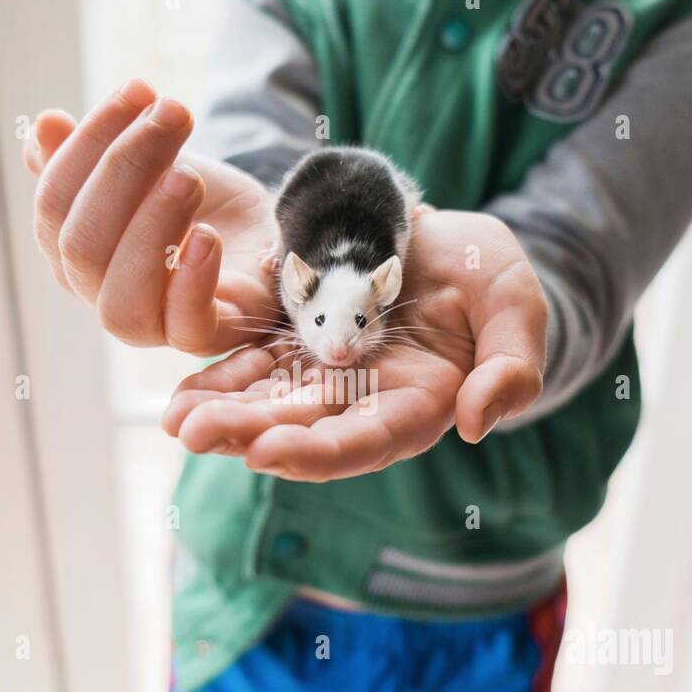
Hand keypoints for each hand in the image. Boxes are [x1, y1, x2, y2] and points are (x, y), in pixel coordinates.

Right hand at [24, 79, 278, 355]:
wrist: (269, 233)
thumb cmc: (199, 202)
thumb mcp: (148, 165)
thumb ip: (92, 154)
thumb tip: (43, 126)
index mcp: (74, 250)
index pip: (54, 204)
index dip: (87, 145)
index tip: (139, 91)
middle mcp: (101, 293)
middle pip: (82, 247)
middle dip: (124, 170)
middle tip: (173, 116)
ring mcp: (153, 324)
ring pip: (122, 301)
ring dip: (151, 229)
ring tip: (188, 178)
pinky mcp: (206, 337)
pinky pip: (185, 330)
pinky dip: (190, 282)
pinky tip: (206, 236)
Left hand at [162, 210, 547, 480]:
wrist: (447, 239)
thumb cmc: (489, 274)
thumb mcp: (515, 305)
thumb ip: (511, 366)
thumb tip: (479, 424)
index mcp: (417, 405)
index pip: (367, 440)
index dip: (319, 450)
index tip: (268, 453)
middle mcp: (363, 403)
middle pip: (302, 430)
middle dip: (248, 435)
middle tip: (195, 435)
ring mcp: (324, 376)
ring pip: (267, 404)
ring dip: (222, 415)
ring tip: (176, 422)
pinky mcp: (294, 345)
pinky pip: (250, 367)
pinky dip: (217, 383)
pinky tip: (178, 398)